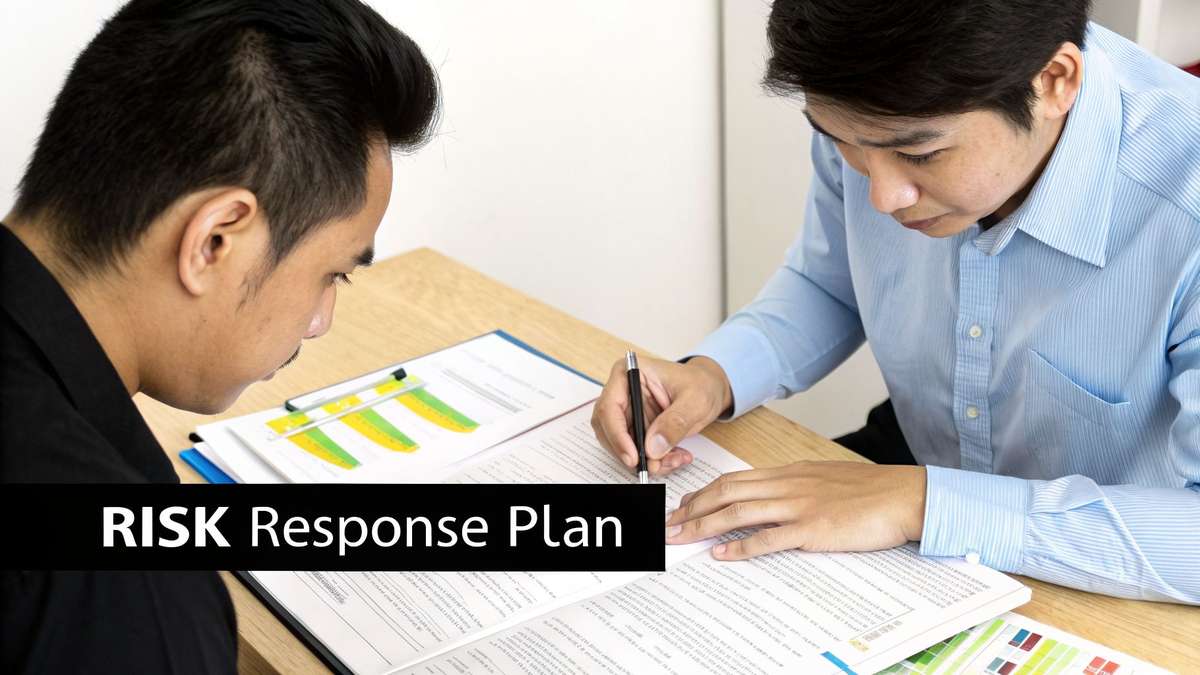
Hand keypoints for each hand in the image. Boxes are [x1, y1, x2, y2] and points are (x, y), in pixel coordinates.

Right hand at [590, 355, 732, 475]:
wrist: (708, 390)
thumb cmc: (701, 384)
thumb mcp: (695, 400)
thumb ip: (674, 422)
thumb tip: (652, 448)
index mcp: (629, 373)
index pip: (610, 407)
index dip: (617, 435)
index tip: (633, 457)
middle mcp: (622, 392)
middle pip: (608, 429)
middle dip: (630, 452)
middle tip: (654, 466)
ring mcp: (627, 412)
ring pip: (620, 445)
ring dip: (644, 460)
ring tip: (674, 460)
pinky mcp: (635, 428)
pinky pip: (635, 451)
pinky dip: (653, 461)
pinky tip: (674, 458)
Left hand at [664, 461, 925, 559]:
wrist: (903, 495)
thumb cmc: (869, 491)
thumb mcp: (824, 479)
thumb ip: (795, 486)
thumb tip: (770, 497)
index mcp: (789, 472)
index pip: (734, 479)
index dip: (704, 493)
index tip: (684, 506)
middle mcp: (787, 484)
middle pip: (727, 491)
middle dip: (692, 509)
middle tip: (670, 525)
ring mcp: (798, 506)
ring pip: (739, 512)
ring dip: (704, 526)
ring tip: (681, 538)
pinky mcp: (813, 529)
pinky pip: (768, 538)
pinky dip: (741, 546)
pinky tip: (721, 554)